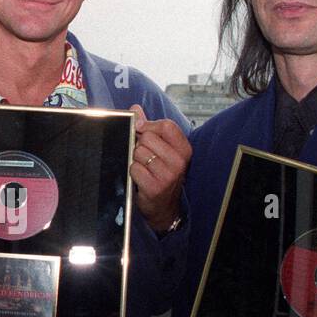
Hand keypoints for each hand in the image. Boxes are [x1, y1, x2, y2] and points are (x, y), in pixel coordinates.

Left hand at [129, 105, 191, 232]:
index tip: (142, 130)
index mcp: (184, 149)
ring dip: (136, 160)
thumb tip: (135, 109)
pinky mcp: (155, 187)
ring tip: (144, 168)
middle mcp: (179, 162)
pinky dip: (132, 172)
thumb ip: (149, 128)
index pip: (166, 125)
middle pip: (148, 138)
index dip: (149, 125)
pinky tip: (140, 178)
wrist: (163, 207)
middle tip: (146, 157)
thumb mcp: (161, 150)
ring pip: (138, 152)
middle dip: (140, 145)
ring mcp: (168, 175)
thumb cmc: (161, 174)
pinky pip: (133, 168)